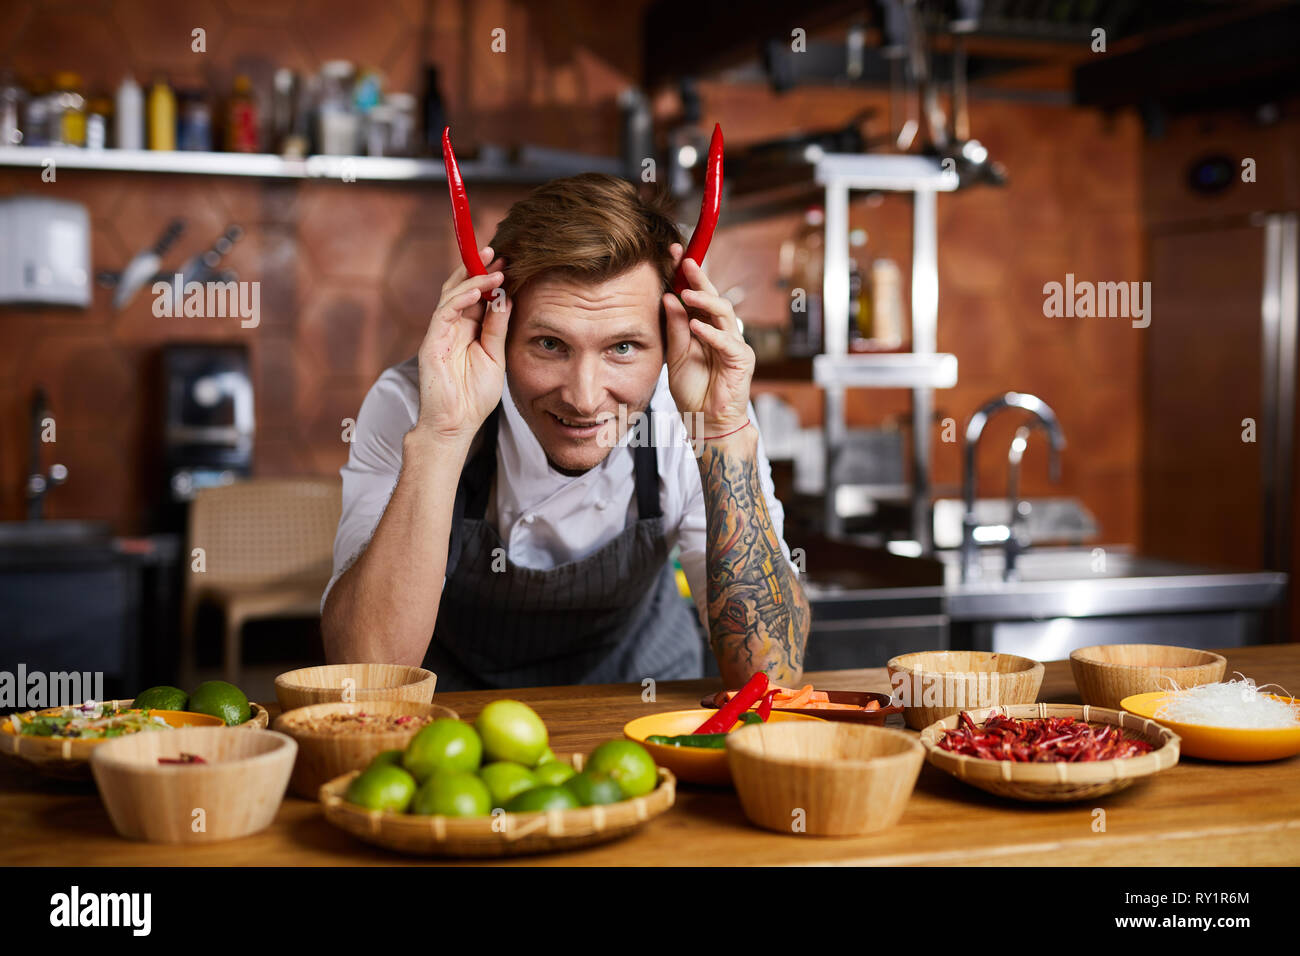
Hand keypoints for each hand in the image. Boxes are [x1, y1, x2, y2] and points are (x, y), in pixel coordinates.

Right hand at [415, 245, 511, 443]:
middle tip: (497, 252)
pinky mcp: (431, 342)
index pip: (477, 297)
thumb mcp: (494, 357)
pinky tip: (477, 290)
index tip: (508, 262)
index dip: (490, 278)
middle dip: (478, 269)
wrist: (456, 424)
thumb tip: (506, 298)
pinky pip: (444, 313)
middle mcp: (452, 328)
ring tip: (495, 269)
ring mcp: (440, 333)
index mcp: (468, 331)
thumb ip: (497, 328)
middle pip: (462, 289)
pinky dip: (460, 299)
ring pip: (452, 296)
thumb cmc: (474, 397)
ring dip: (473, 280)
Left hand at [663, 242, 753, 435]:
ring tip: (686, 292)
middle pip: (714, 297)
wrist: (706, 422)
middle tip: (685, 260)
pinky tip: (696, 326)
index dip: (688, 274)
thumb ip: (674, 327)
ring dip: (705, 300)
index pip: (697, 295)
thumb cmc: (693, 391)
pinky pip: (727, 342)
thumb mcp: (676, 355)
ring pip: (724, 313)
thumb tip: (669, 297)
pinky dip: (711, 333)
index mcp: (704, 327)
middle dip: (699, 277)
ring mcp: (733, 344)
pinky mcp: (741, 360)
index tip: (673, 253)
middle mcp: (721, 331)